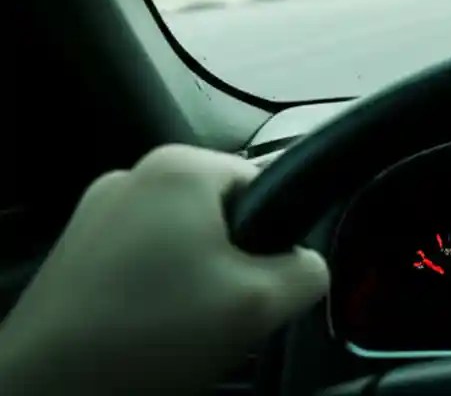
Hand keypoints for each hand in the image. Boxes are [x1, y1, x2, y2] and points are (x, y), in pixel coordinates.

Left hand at [0, 145, 328, 395]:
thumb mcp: (263, 304)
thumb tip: (306, 266)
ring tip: (183, 326)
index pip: (266, 186)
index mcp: (181, 166)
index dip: (275, 240)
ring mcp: (97, 212)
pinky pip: (144, 261)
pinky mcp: (76, 251)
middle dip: (232, 264)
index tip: (259, 285)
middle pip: (223, 215)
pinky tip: (151, 329)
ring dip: (195, 281)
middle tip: (225, 312)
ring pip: (183, 242)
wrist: (52, 387)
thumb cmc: (150, 333)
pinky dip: (157, 291)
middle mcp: (135, 174)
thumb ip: (309, 271)